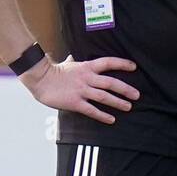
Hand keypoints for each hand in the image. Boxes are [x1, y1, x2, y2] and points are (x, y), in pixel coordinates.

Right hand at [22, 53, 139, 123]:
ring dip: (117, 102)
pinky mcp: (75, 102)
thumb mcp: (67, 63)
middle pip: (111, 83)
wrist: (39, 79)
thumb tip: (73, 56)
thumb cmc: (53, 71)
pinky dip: (102, 115)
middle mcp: (87, 78)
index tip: (134, 67)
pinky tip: (111, 119)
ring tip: (128, 107)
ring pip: (104, 97)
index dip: (122, 64)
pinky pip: (92, 110)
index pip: (108, 63)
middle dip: (126, 89)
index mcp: (86, 67)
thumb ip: (74, 61)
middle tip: (136, 95)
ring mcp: (81, 90)